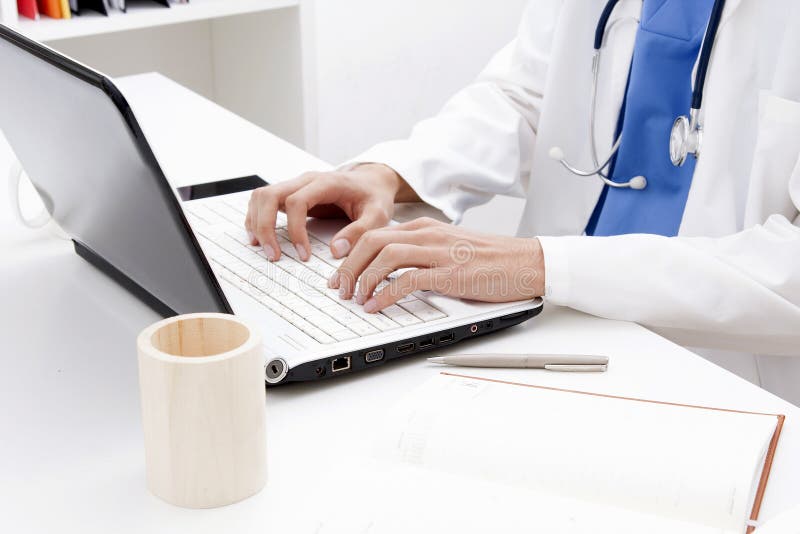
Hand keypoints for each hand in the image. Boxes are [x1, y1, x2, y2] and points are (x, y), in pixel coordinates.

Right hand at [245, 164, 417, 260]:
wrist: (372, 180)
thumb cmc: (374, 196)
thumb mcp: (377, 215)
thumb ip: (360, 231)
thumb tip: (336, 250)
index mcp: (325, 182)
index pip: (296, 202)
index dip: (295, 230)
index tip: (304, 255)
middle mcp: (305, 180)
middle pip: (269, 195)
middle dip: (265, 226)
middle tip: (273, 255)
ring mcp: (295, 185)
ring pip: (261, 196)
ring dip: (256, 222)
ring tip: (263, 248)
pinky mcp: (291, 193)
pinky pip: (264, 201)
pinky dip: (257, 218)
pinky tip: (260, 237)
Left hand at [329, 217, 544, 311]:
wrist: (527, 262)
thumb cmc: (492, 260)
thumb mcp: (449, 248)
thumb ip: (422, 253)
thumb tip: (393, 272)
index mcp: (426, 228)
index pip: (376, 233)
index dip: (350, 253)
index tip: (339, 272)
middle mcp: (428, 235)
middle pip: (372, 241)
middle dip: (348, 265)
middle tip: (338, 288)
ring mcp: (439, 252)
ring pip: (385, 256)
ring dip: (363, 279)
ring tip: (354, 298)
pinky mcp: (450, 273)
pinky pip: (408, 280)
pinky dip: (385, 294)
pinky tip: (377, 306)